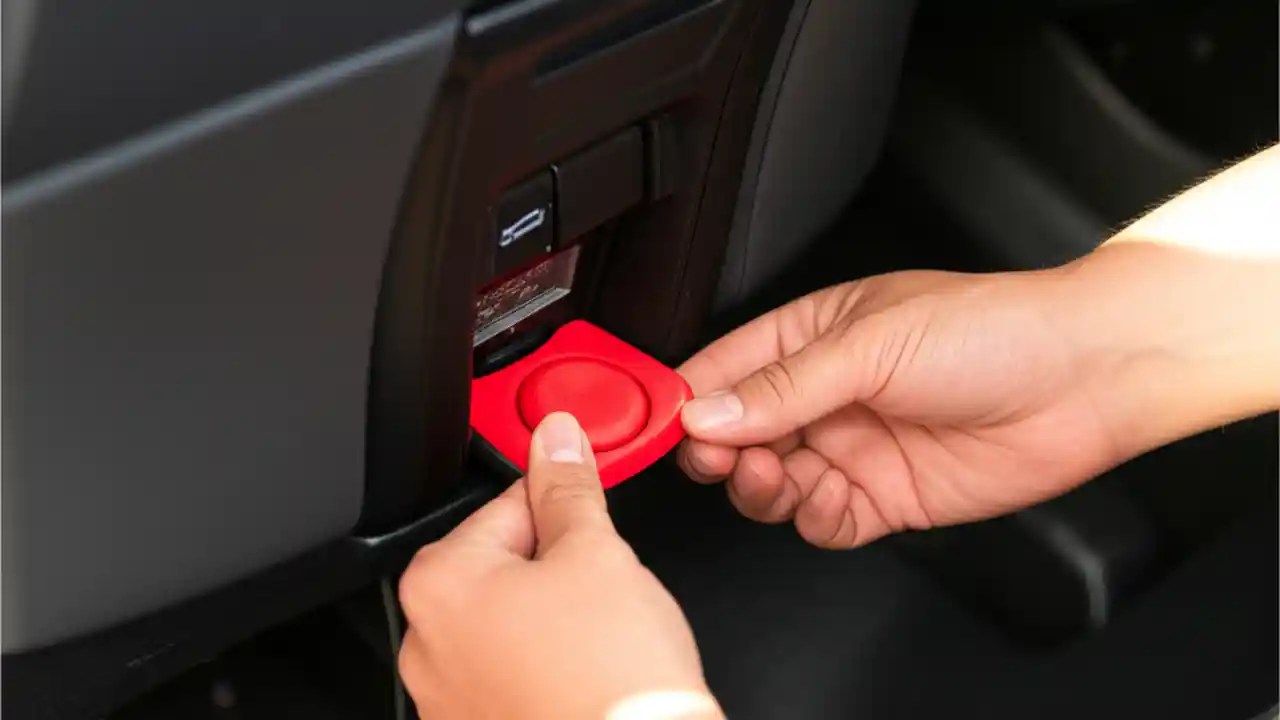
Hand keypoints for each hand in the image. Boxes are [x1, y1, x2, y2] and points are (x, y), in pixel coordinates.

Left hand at [398, 412, 720, 719]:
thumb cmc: (611, 679)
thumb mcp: (597, 552)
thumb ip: (568, 488)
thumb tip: (557, 441)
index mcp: (439, 584)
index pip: (502, 507)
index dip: (557, 504)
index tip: (582, 504)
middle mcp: (425, 645)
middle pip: (499, 567)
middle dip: (551, 564)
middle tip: (601, 582)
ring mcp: (445, 698)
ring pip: (506, 624)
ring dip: (547, 617)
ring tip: (598, 634)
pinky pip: (507, 676)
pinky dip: (541, 667)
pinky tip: (584, 671)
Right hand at [676, 146, 1279, 549]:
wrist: (1081, 379)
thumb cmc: (990, 331)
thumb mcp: (870, 344)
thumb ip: (784, 387)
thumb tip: (707, 411)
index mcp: (810, 337)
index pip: (723, 369)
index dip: (686, 399)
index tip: (660, 425)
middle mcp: (824, 395)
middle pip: (738, 435)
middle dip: (718, 452)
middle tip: (718, 459)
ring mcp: (851, 448)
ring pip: (772, 484)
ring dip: (761, 488)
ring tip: (774, 476)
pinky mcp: (882, 497)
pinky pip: (822, 521)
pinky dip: (812, 519)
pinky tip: (828, 499)